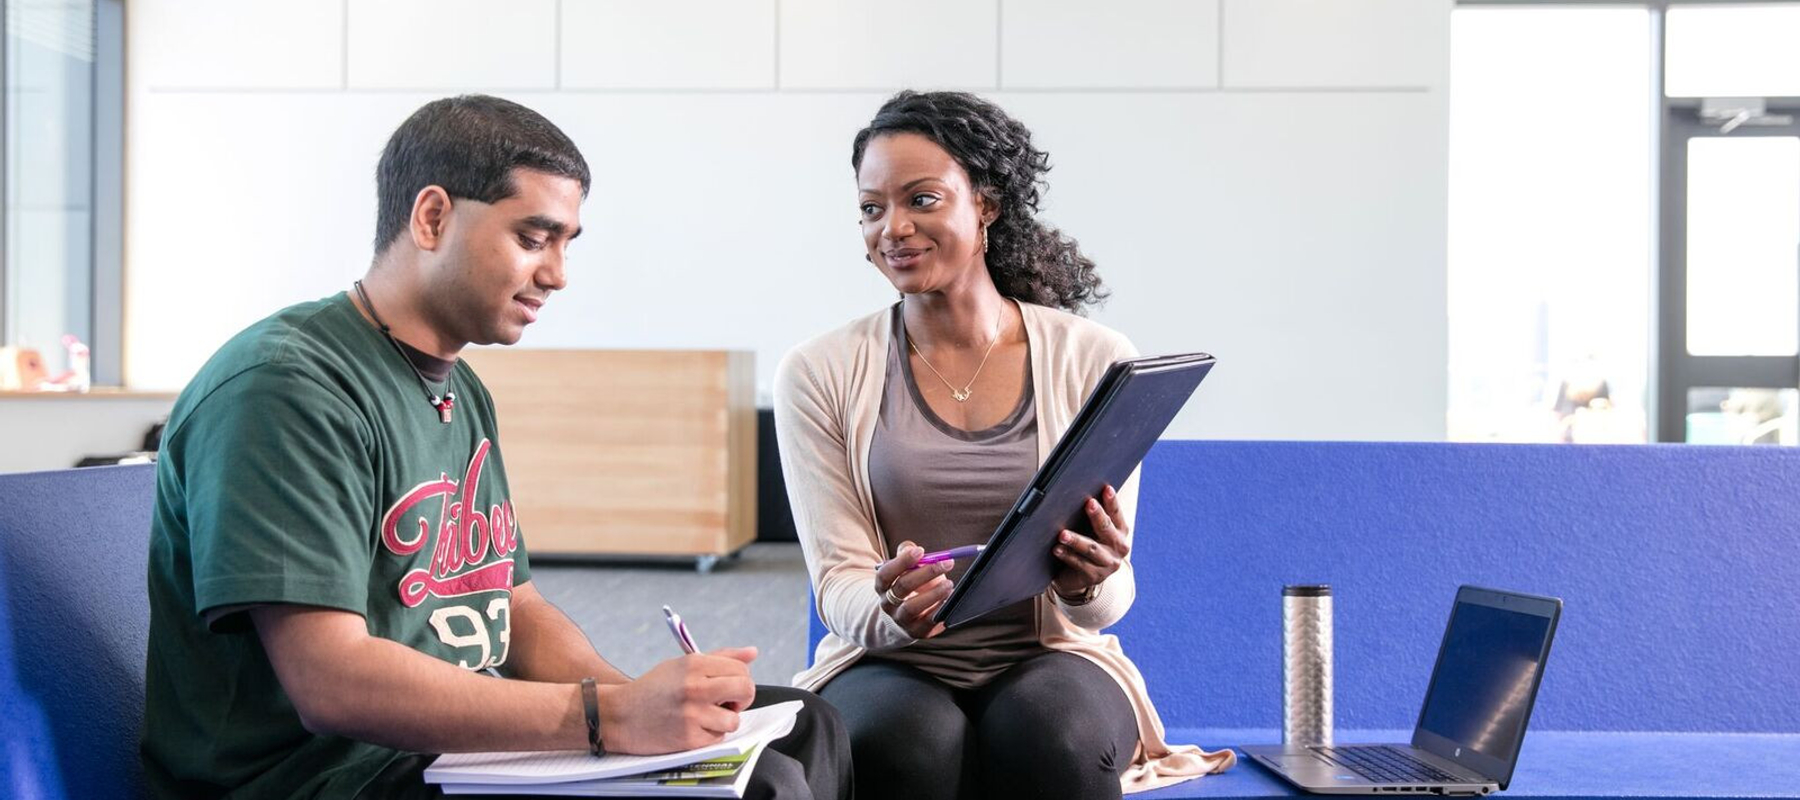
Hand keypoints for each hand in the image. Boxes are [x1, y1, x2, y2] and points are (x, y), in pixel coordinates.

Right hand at [596, 647, 756, 753]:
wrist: (618, 715)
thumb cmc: (653, 689)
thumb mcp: (682, 665)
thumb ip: (720, 657)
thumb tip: (752, 652)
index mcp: (695, 664)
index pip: (741, 668)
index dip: (740, 679)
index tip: (728, 687)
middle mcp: (695, 687)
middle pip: (746, 690)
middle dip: (742, 698)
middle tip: (727, 702)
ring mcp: (692, 714)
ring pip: (734, 719)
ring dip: (724, 720)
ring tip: (705, 716)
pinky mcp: (689, 738)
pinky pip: (718, 738)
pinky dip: (711, 735)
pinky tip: (693, 727)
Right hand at [874, 541, 952, 638]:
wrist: (900, 620)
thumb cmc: (907, 587)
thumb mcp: (903, 570)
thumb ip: (906, 555)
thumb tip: (912, 547)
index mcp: (882, 586)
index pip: (886, 573)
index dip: (902, 561)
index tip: (921, 550)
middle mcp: (888, 604)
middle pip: (902, 587)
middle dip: (926, 573)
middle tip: (947, 563)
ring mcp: (901, 619)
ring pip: (912, 607)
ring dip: (933, 594)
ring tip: (949, 584)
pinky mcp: (916, 631)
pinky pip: (927, 623)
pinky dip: (939, 611)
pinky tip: (950, 601)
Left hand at [1050, 484, 1129, 599]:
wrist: (1078, 576)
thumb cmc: (1085, 543)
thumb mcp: (1091, 530)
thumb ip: (1091, 515)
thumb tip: (1078, 492)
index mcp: (1120, 532)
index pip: (1116, 514)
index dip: (1112, 501)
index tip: (1106, 488)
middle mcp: (1119, 548)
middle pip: (1106, 529)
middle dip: (1097, 515)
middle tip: (1088, 503)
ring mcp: (1108, 564)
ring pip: (1092, 549)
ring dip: (1076, 540)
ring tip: (1063, 534)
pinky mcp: (1094, 577)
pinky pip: (1079, 564)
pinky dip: (1067, 555)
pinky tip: (1056, 549)